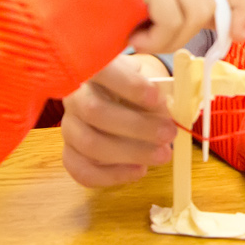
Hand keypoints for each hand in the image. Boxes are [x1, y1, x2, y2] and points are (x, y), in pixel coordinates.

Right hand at [62, 54, 176, 186]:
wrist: (120, 96)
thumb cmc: (136, 86)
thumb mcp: (148, 77)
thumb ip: (159, 88)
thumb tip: (174, 106)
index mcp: (92, 69)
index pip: (102, 71)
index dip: (129, 85)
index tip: (158, 97)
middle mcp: (74, 96)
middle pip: (95, 111)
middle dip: (136, 126)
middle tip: (169, 133)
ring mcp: (69, 125)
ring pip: (90, 144)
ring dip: (130, 153)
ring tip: (162, 155)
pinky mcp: (70, 152)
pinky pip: (82, 170)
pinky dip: (114, 175)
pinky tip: (139, 170)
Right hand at [111, 0, 244, 55]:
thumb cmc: (100, 1)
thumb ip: (183, 1)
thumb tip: (222, 25)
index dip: (240, 7)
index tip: (238, 37)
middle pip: (208, 3)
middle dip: (186, 35)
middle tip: (153, 41)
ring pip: (194, 14)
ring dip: (167, 40)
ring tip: (139, 38)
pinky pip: (172, 20)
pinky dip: (155, 40)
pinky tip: (132, 36)